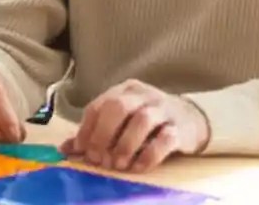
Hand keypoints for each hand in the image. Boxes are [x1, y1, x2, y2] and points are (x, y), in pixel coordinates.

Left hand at [60, 80, 209, 172]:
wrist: (193, 120)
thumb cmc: (149, 121)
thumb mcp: (122, 121)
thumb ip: (96, 132)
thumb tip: (66, 148)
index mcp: (125, 90)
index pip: (100, 105)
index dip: (87, 128)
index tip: (81, 150)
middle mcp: (144, 95)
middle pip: (119, 107)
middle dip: (104, 134)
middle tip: (98, 159)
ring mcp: (164, 109)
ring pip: (142, 121)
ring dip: (125, 145)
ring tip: (118, 165)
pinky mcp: (181, 128)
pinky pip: (165, 139)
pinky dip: (148, 155)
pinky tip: (138, 167)